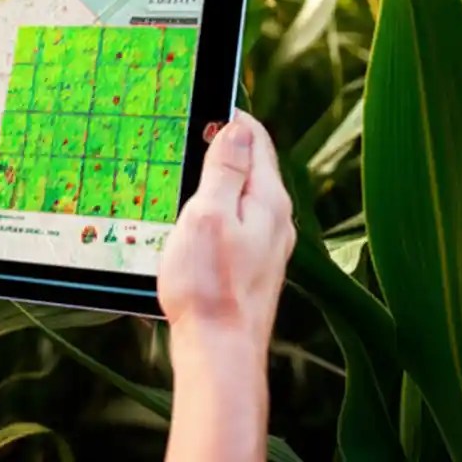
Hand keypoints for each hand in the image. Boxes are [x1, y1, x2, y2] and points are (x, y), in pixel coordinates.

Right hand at [157, 110, 294, 346]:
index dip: (228, 117)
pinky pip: (237, 225)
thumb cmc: (209, 286)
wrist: (220, 351)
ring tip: (185, 182)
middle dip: (220, 148)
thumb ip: (225, 169)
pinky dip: (216, 214)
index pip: (256, 138)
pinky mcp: (254, 268)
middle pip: (251, 166)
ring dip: (216, 184)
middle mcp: (276, 220)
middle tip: (186, 140)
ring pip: (243, 197)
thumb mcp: (208, 214)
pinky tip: (195, 228)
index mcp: (268, 199)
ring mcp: (268, 246)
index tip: (199, 110)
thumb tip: (237, 128)